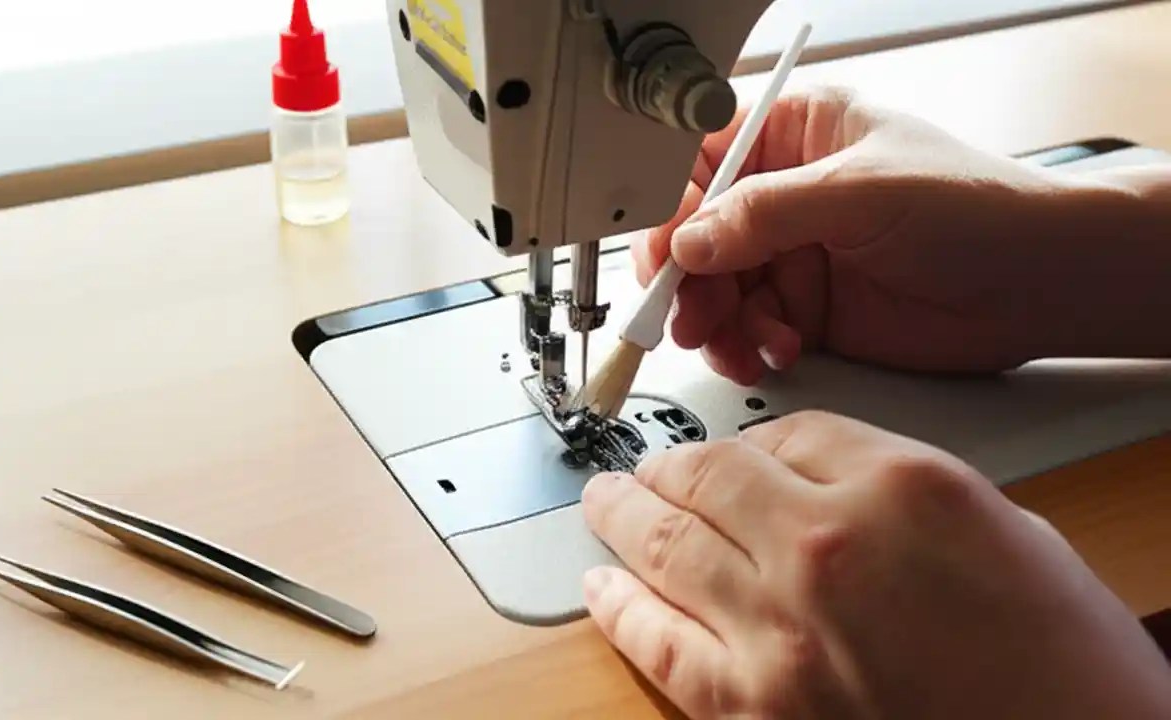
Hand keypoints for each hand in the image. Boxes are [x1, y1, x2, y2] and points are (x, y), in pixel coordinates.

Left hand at [581, 411, 1170, 718]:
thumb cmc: (1071, 670)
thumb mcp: (1007, 533)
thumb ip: (899, 493)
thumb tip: (825, 484)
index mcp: (901, 487)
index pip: (787, 431)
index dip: (751, 439)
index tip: (736, 452)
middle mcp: (826, 545)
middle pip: (707, 475)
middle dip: (667, 467)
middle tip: (643, 468)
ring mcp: (780, 629)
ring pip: (664, 543)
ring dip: (621, 516)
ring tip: (601, 503)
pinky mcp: (753, 708)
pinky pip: (658, 643)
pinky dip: (618, 610)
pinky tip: (599, 588)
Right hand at [631, 87, 1165, 383]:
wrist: (1042, 285)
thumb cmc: (978, 208)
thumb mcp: (861, 193)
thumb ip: (766, 214)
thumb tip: (691, 240)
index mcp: (796, 136)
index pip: (701, 162)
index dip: (672, 208)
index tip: (666, 253)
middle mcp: (786, 196)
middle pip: (697, 236)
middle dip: (685, 280)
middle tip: (685, 315)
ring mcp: (795, 257)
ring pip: (715, 291)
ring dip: (715, 322)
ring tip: (735, 342)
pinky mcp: (809, 312)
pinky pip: (750, 332)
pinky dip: (749, 348)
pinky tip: (777, 350)